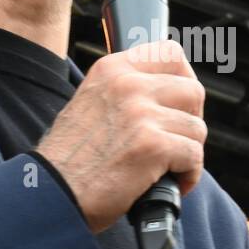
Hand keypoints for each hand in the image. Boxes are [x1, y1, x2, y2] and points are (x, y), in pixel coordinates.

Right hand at [36, 39, 205, 232]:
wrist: (51, 194)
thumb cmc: (70, 160)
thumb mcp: (90, 104)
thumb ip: (124, 92)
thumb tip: (166, 94)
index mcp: (112, 69)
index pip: (171, 54)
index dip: (184, 82)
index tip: (179, 106)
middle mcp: (127, 84)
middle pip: (193, 91)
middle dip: (191, 120)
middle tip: (176, 141)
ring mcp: (141, 114)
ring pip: (197, 128)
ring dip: (188, 152)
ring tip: (168, 168)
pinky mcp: (152, 146)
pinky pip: (194, 156)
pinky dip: (188, 176)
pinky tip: (171, 184)